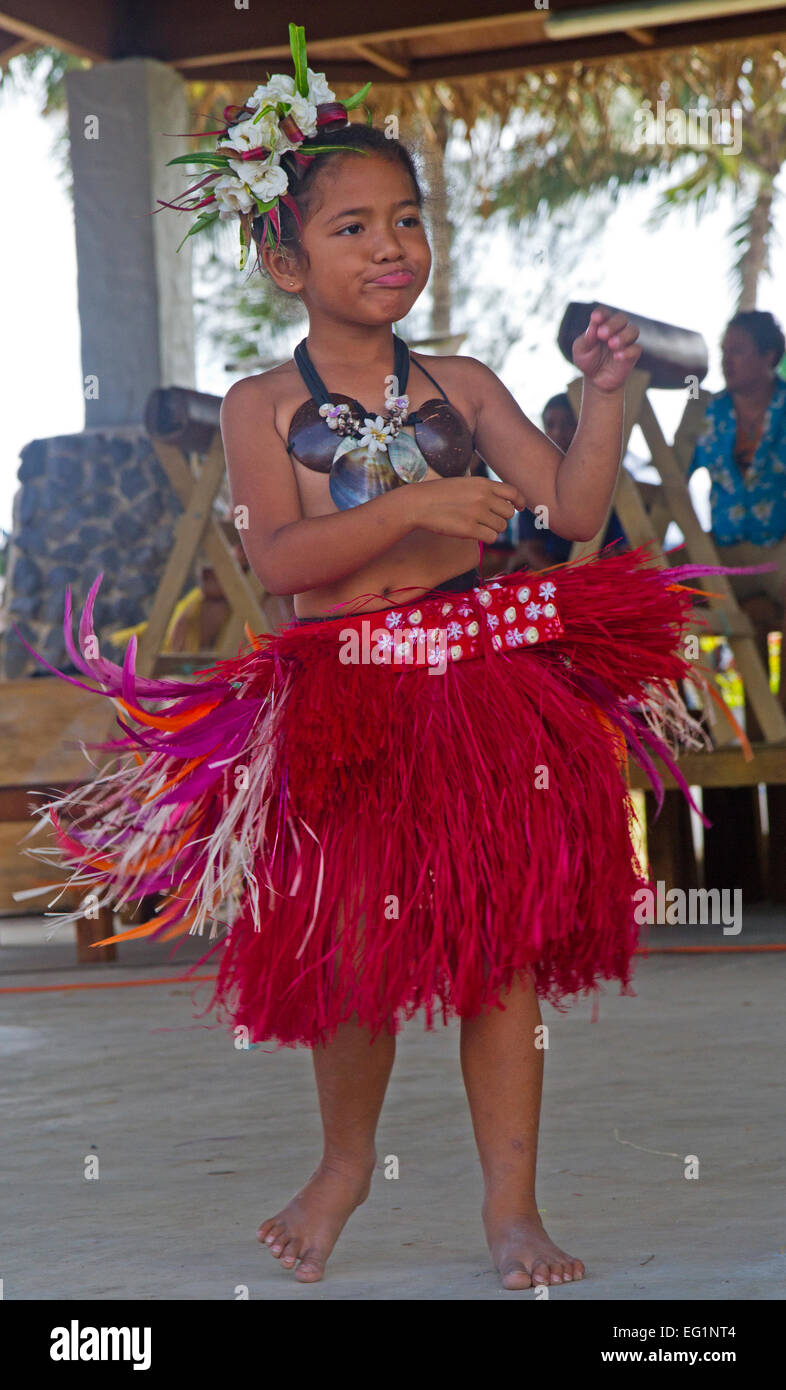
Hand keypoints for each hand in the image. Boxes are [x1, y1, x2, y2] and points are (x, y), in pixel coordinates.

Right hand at [411, 476, 525, 543]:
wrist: (419, 503)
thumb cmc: (440, 494)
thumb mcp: (465, 483)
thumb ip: (484, 490)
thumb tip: (506, 502)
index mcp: (483, 483)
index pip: (513, 493)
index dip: (519, 502)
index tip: (519, 508)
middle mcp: (483, 497)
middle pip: (509, 513)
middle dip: (501, 518)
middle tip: (488, 520)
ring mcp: (477, 513)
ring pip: (501, 527)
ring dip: (492, 529)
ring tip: (477, 526)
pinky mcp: (469, 529)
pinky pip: (491, 538)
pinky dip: (486, 538)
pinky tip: (475, 534)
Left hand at [572, 306, 641, 393]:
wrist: (596, 380)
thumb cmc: (588, 360)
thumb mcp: (581, 350)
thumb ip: (586, 338)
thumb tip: (593, 326)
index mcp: (602, 324)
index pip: (604, 313)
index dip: (601, 313)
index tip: (595, 318)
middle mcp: (616, 329)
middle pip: (621, 318)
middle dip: (612, 324)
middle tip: (602, 334)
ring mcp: (626, 341)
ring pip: (633, 330)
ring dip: (623, 335)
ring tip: (612, 344)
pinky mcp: (632, 355)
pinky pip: (636, 349)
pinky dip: (627, 351)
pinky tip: (617, 356)